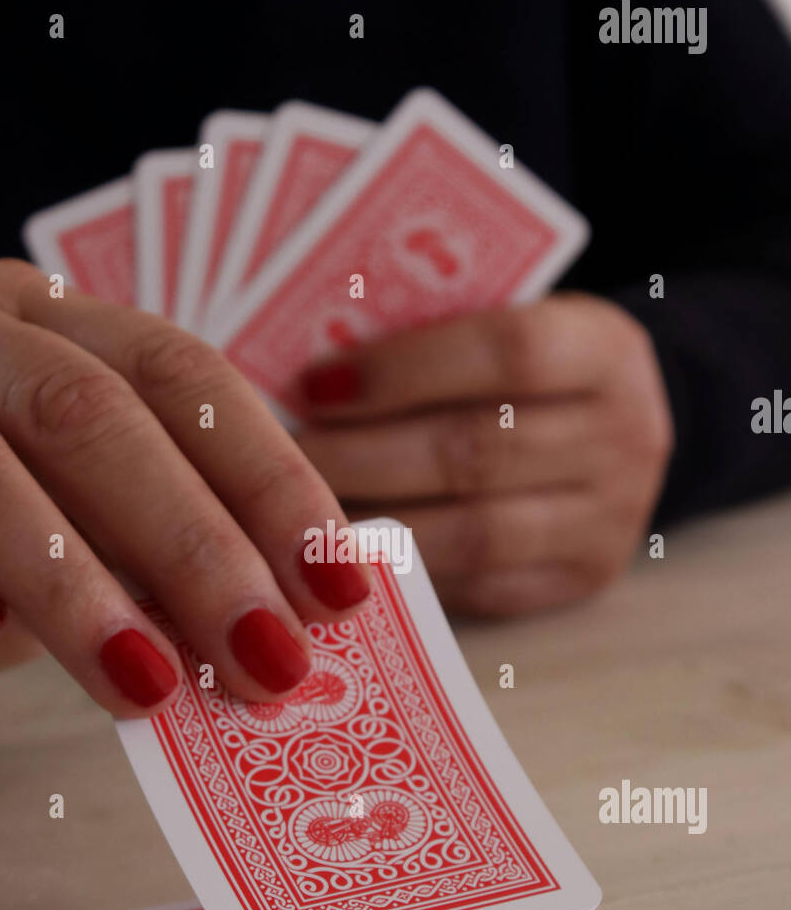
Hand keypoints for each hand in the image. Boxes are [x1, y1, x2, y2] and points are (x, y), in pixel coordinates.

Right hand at [0, 260, 369, 712]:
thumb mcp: (63, 509)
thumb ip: (143, 551)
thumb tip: (266, 634)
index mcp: (55, 324)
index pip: (183, 379)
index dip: (269, 479)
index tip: (342, 590)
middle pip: (91, 414)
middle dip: (194, 544)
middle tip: (268, 660)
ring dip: (70, 579)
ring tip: (148, 683)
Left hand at [296, 292, 672, 615]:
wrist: (613, 429)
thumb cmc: (521, 371)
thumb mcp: (502, 322)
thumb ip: (427, 337)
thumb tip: (305, 379)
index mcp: (605, 348)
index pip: (506, 351)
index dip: (402, 370)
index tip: (314, 385)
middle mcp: (627, 435)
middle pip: (477, 451)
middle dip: (363, 457)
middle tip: (281, 462)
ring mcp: (612, 518)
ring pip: (476, 533)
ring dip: (375, 528)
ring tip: (298, 517)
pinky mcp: (585, 579)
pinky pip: (482, 586)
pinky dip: (409, 576)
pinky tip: (350, 557)